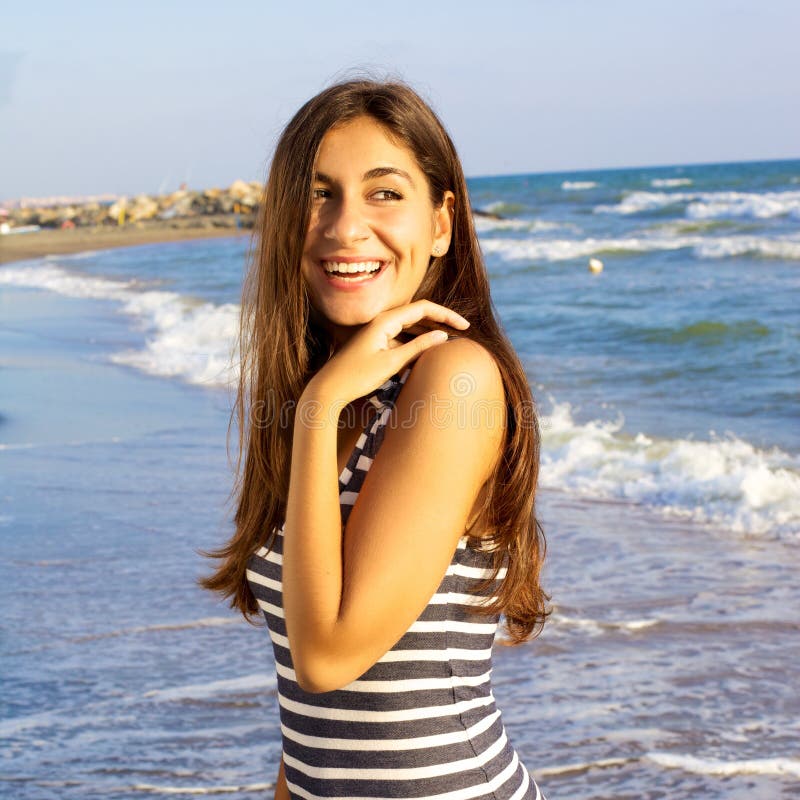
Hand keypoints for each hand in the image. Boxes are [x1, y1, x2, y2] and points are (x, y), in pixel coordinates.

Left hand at [306, 300, 469, 406]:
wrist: (328, 388)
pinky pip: (401, 337)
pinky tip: (426, 351)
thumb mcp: (392, 363)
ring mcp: (378, 331)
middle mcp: (382, 321)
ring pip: (410, 326)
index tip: (465, 326)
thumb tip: (443, 336)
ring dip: (429, 330)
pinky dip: (416, 341)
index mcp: (386, 320)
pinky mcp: (375, 343)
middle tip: (463, 331)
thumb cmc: (357, 376)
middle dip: (441, 321)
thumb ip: (418, 347)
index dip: (447, 315)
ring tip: (450, 339)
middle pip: (418, 314)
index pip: (424, 308)